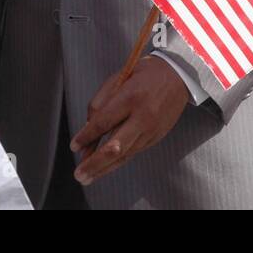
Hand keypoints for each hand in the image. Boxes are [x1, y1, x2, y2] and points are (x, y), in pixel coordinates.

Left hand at [69, 55, 188, 185]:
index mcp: (130, 97)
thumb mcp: (119, 78)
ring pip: (124, 155)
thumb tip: (88, 127)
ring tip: (87, 177)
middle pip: (114, 147)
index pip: (103, 122)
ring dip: (104, 168)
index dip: (86, 137)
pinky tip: (105, 168)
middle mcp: (142, 117)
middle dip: (94, 163)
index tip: (74, 146)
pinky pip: (133, 152)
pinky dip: (118, 162)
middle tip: (79, 174)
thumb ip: (101, 101)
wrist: (178, 76)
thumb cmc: (143, 74)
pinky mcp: (156, 137)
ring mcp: (151, 130)